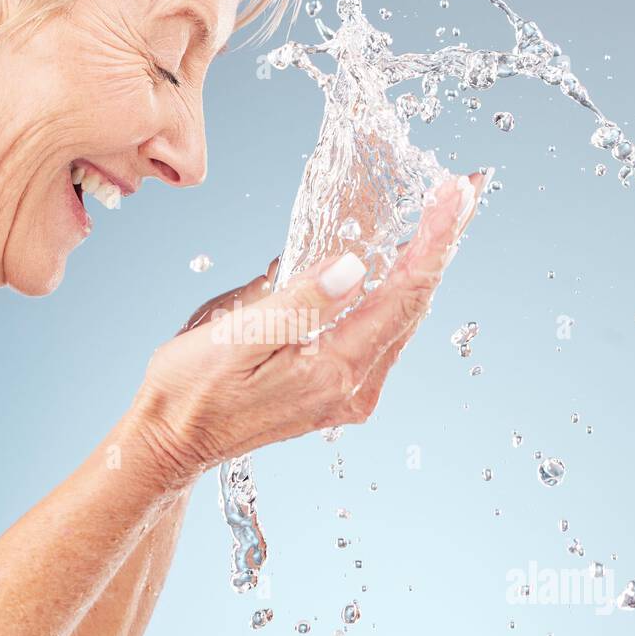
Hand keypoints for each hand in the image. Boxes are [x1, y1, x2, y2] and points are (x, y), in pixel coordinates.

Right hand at [130, 171, 486, 485]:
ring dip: (422, 265)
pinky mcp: (334, 392)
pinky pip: (377, 333)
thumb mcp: (236, 336)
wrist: (169, 444)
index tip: (457, 194)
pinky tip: (397, 264)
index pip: (402, 294)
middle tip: (465, 190)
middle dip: (441, 243)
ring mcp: (347, 394)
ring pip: (400, 319)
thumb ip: (300, 302)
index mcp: (333, 371)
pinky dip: (393, 292)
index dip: (435, 238)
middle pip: (414, 305)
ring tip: (442, 215)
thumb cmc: (190, 390)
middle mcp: (352, 388)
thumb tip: (354, 267)